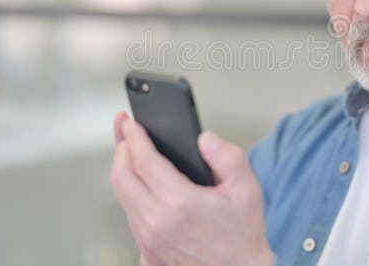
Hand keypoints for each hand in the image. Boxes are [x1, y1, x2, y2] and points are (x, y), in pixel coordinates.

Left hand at [110, 112, 273, 265]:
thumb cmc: (242, 235)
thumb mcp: (247, 190)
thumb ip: (228, 158)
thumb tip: (205, 138)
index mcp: (180, 202)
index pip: (144, 161)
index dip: (134, 137)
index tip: (132, 123)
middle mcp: (158, 220)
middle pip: (122, 177)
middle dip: (121, 149)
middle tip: (126, 132)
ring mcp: (149, 235)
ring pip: (121, 194)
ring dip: (122, 169)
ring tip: (128, 150)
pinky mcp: (149, 244)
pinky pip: (128, 210)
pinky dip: (129, 189)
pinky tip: (138, 178)